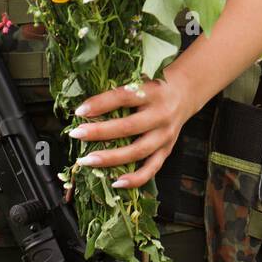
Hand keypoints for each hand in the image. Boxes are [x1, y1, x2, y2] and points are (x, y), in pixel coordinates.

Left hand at [66, 67, 196, 188]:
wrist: (184, 92)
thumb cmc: (154, 85)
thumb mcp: (139, 79)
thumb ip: (118, 91)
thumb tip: (85, 108)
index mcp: (152, 92)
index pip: (123, 97)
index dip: (100, 104)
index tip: (79, 111)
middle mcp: (161, 114)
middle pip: (128, 127)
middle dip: (99, 132)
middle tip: (76, 134)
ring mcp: (165, 135)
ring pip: (138, 151)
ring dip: (111, 158)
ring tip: (87, 160)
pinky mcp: (167, 149)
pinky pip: (152, 168)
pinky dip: (135, 179)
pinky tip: (116, 183)